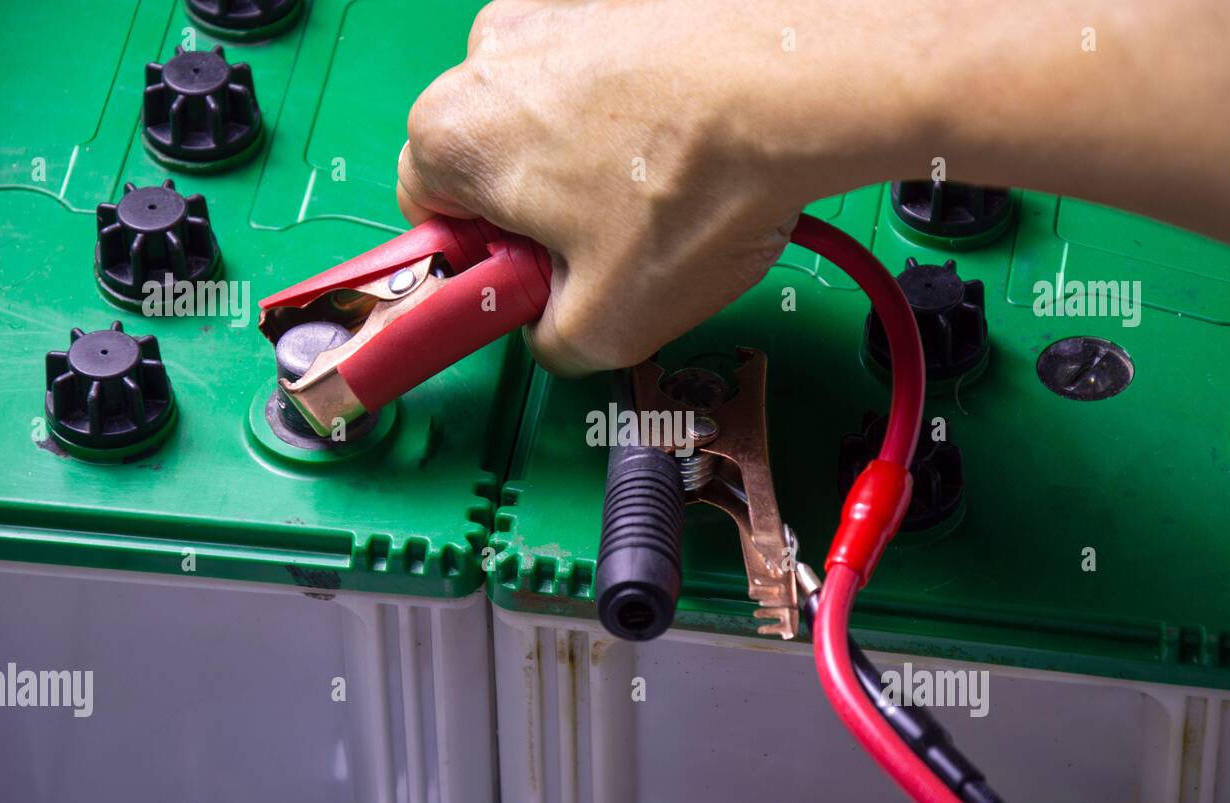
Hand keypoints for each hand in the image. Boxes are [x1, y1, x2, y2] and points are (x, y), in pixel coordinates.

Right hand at [397, 0, 911, 375]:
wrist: (801, 84)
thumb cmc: (695, 189)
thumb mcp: (604, 328)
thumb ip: (546, 343)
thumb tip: (552, 330)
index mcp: (453, 136)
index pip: (429, 215)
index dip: (481, 264)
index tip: (527, 287)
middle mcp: (490, 56)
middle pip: (491, 161)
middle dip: (539, 214)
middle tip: (609, 253)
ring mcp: (557, 12)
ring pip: (553, 115)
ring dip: (591, 164)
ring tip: (666, 197)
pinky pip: (607, 74)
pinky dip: (636, 113)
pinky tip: (689, 146)